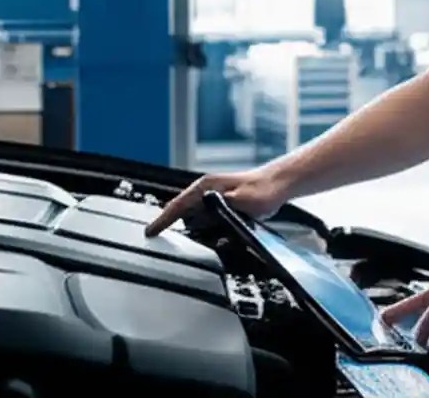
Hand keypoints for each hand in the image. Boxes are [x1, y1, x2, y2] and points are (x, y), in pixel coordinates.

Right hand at [144, 167, 288, 236]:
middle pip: (182, 213)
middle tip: (168, 242)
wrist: (278, 185)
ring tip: (204, 241)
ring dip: (196, 231)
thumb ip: (219, 205)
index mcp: (206, 187)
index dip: (162, 220)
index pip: (177, 205)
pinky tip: (219, 237)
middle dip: (175, 228)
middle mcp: (206, 191)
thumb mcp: (239, 200)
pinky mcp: (221, 206)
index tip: (150, 232)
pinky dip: (209, 231)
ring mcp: (213, 198)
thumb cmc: (261, 190)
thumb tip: (202, 208)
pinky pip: (208, 222)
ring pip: (195, 219)